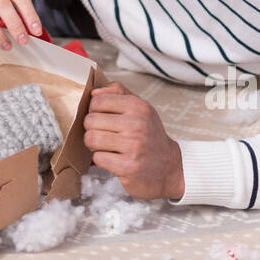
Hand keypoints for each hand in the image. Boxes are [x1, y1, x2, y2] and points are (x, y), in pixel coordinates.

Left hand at [83, 81, 184, 200]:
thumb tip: (94, 92)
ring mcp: (133, 146)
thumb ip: (118, 93)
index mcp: (138, 106)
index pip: (97, 101)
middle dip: (91, 129)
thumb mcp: (140, 108)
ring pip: (91, 139)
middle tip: (102, 134)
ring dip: (93, 145)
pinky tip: (113, 158)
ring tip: (105, 146)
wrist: (168, 167)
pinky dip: (101, 159)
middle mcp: (137, 124)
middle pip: (90, 121)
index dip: (93, 111)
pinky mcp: (128, 167)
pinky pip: (97, 158)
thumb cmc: (149, 135)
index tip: (101, 118)